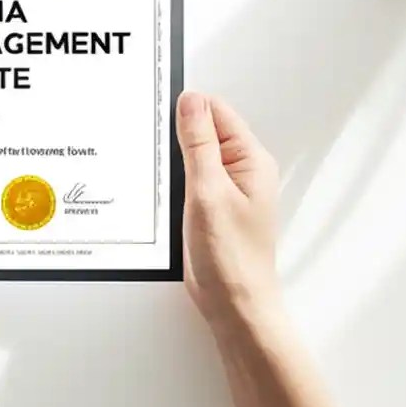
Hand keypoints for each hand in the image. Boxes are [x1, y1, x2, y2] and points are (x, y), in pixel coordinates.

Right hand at [176, 91, 281, 330]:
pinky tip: (161, 191)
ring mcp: (227, 188)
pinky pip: (190, 178)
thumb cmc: (231, 257)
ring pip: (193, 156)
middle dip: (175, 135)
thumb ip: (198, 143)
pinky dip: (173, 180)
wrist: (234, 305)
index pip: (216, 111)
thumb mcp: (207, 191)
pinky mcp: (212, 206)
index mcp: (251, 159)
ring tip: (158, 176)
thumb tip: (190, 101)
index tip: (157, 117)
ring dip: (172, 161)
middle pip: (204, 130)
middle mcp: (243, 170)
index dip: (185, 110)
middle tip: (155, 153)